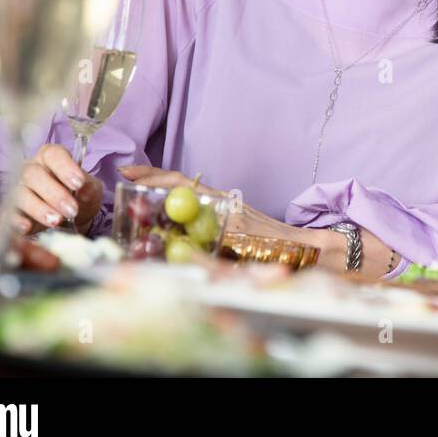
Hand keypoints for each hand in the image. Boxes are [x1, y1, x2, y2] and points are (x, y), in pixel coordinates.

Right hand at [13, 143, 102, 234]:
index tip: (79, 183)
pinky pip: (8, 213)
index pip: (53, 154)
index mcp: (50, 158)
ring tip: (56, 220)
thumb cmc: (79, 197)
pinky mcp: (9, 210)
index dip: (65, 167)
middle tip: (71, 210)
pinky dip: (16, 220)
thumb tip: (85, 189)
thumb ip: (90, 188)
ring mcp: (16, 189)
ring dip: (38, 208)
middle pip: (33, 174)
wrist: (71, 219)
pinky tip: (27, 227)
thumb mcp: (91, 191)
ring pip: (20, 194)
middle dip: (54, 194)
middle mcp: (29, 170)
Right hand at [118, 165, 307, 245]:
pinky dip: (180, 205)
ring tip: (136, 198)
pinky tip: (169, 217)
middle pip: (181, 184)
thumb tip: (177, 258)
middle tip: (123, 181)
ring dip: (164, 192)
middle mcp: (225, 202)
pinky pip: (201, 205)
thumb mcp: (244, 260)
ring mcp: (230, 207)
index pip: (180, 184)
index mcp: (223, 208)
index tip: (126, 173)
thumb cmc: (282, 257)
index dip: (152, 178)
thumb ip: (212, 263)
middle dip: (151, 181)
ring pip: (191, 193)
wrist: (313, 252)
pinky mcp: (236, 216)